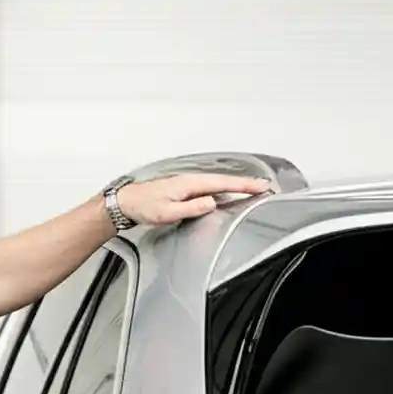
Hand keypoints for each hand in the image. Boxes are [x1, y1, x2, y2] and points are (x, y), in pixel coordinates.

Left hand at [115, 173, 271, 225]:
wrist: (126, 202)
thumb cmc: (144, 206)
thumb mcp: (167, 212)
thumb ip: (191, 209)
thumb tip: (212, 203)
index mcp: (190, 184)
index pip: (223, 184)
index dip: (243, 185)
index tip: (261, 186)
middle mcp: (191, 181)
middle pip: (224, 181)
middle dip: (246, 184)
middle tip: (265, 187)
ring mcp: (188, 184)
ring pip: (218, 184)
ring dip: (236, 186)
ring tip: (254, 190)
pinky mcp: (185, 190)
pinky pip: (210, 188)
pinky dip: (224, 189)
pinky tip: (229, 194)